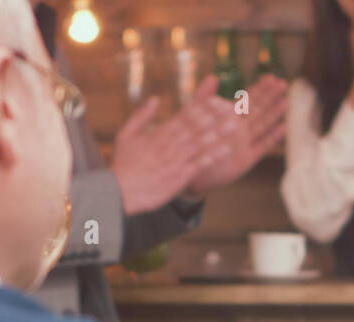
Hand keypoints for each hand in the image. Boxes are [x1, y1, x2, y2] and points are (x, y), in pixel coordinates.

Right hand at [109, 93, 233, 214]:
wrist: (118, 192)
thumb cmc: (123, 165)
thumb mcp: (125, 135)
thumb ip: (141, 116)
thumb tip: (155, 99)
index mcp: (158, 133)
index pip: (183, 115)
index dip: (201, 105)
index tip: (216, 97)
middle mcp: (169, 145)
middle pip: (196, 126)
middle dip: (215, 116)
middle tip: (233, 107)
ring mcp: (175, 161)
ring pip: (200, 144)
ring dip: (218, 133)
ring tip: (235, 125)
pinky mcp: (178, 178)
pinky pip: (198, 165)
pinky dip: (212, 157)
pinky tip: (226, 150)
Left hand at [184, 75, 288, 198]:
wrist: (188, 172)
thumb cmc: (190, 144)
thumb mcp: (194, 117)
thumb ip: (203, 98)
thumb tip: (213, 76)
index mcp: (228, 118)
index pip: (247, 100)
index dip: (259, 88)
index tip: (270, 77)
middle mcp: (239, 130)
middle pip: (258, 110)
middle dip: (271, 97)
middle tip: (283, 83)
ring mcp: (244, 144)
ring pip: (263, 126)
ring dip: (274, 114)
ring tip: (287, 101)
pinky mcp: (245, 160)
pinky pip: (261, 147)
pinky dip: (272, 138)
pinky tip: (283, 127)